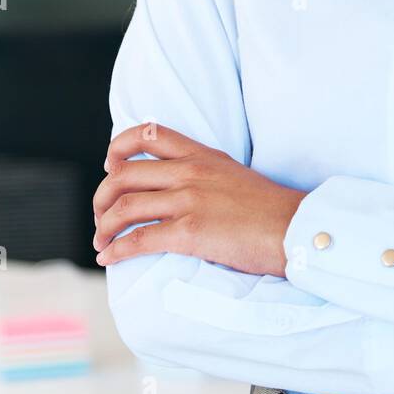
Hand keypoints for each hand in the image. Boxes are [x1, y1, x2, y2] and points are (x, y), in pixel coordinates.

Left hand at [92, 123, 307, 276]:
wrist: (294, 229)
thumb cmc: (269, 210)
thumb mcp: (233, 175)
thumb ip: (204, 174)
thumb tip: (178, 189)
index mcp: (202, 155)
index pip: (148, 134)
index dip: (119, 148)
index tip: (111, 165)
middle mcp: (190, 172)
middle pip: (124, 174)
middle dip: (102, 197)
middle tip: (100, 216)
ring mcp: (189, 200)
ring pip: (124, 207)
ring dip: (103, 228)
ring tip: (101, 243)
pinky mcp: (189, 231)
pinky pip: (138, 239)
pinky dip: (116, 251)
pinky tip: (109, 259)